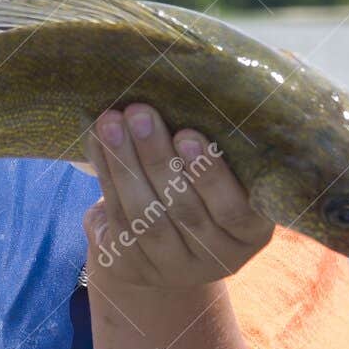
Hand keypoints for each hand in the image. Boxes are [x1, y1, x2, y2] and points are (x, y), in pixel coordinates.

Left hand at [81, 104, 272, 291]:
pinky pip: (117, 220)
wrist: (169, 241)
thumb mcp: (227, 175)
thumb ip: (222, 147)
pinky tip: (98, 143)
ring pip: (146, 217)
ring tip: (111, 122)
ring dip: (125, 164)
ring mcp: (173, 268)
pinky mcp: (134, 267)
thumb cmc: (205, 189)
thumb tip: (202, 80)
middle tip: (139, 113)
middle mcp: (216, 258)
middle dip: (158, 159)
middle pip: (185, 210)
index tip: (188, 134)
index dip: (211, 175)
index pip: (236, 209)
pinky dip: (106, 176)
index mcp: (251, 233)